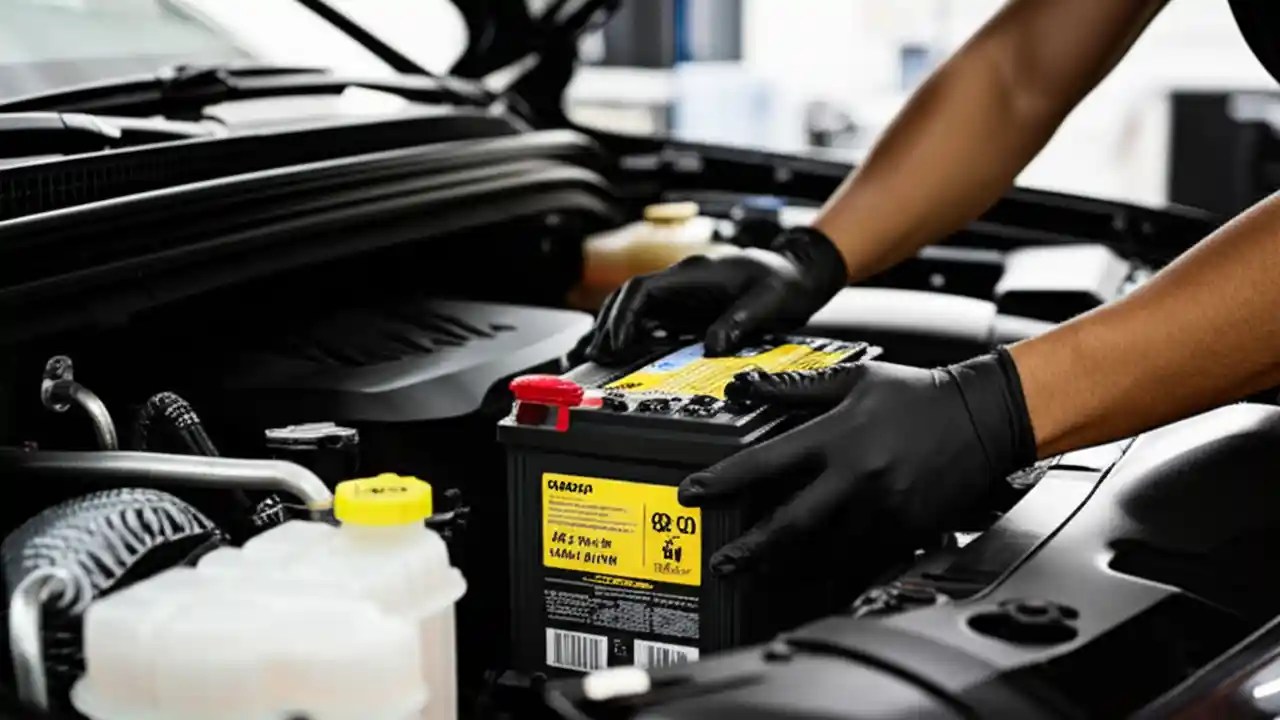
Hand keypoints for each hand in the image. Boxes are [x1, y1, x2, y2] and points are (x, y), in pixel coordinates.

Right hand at [580, 227, 847, 362]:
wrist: (797, 273)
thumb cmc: (784, 281)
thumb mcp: (770, 300)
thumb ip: (741, 320)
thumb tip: (712, 346)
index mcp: (694, 274)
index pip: (643, 290)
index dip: (624, 316)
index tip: (616, 343)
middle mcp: (681, 283)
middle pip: (628, 298)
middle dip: (609, 326)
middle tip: (598, 357)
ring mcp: (682, 295)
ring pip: (634, 309)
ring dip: (615, 330)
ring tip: (598, 357)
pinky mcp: (687, 310)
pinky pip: (651, 321)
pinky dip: (633, 336)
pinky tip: (621, 355)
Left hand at [678, 349, 1036, 575]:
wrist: (985, 417)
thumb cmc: (918, 393)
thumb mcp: (855, 380)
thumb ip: (797, 389)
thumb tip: (749, 386)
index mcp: (837, 436)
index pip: (765, 463)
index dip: (723, 482)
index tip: (692, 494)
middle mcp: (856, 477)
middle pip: (789, 524)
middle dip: (748, 549)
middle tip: (721, 562)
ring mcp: (882, 510)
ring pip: (823, 550)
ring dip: (785, 565)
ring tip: (756, 573)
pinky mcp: (906, 531)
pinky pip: (860, 558)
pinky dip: (832, 568)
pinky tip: (809, 574)